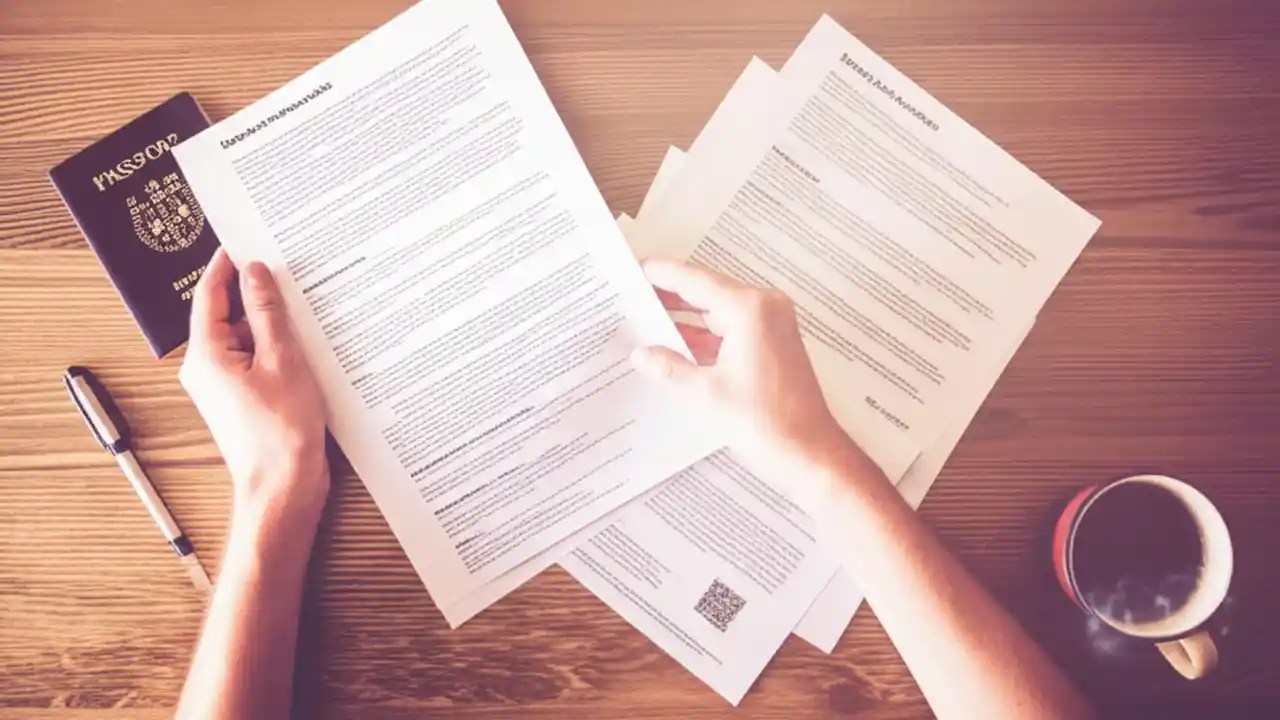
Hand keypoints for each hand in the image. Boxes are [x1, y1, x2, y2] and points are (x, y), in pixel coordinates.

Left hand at [180, 248, 329, 524]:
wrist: (284, 488)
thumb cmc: (281, 433)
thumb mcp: (282, 359)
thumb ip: (268, 312)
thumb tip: (256, 274)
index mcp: (207, 355)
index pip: (209, 295)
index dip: (227, 266)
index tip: (245, 241)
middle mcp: (208, 370)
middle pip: (231, 317)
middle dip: (259, 298)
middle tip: (290, 275)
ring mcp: (225, 387)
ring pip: (248, 340)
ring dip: (274, 328)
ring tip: (306, 317)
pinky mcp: (245, 400)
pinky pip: (258, 362)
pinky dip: (279, 351)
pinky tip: (306, 348)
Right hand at [631, 259, 857, 484]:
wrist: (808, 452)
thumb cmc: (768, 423)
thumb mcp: (705, 394)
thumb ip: (669, 368)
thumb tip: (642, 354)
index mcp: (749, 310)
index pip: (695, 280)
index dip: (663, 274)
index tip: (638, 268)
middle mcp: (764, 309)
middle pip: (707, 291)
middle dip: (671, 295)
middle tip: (635, 293)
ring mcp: (772, 325)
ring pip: (718, 311)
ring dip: (686, 317)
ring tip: (648, 318)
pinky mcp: (773, 344)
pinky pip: (731, 328)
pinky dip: (705, 335)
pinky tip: (677, 344)